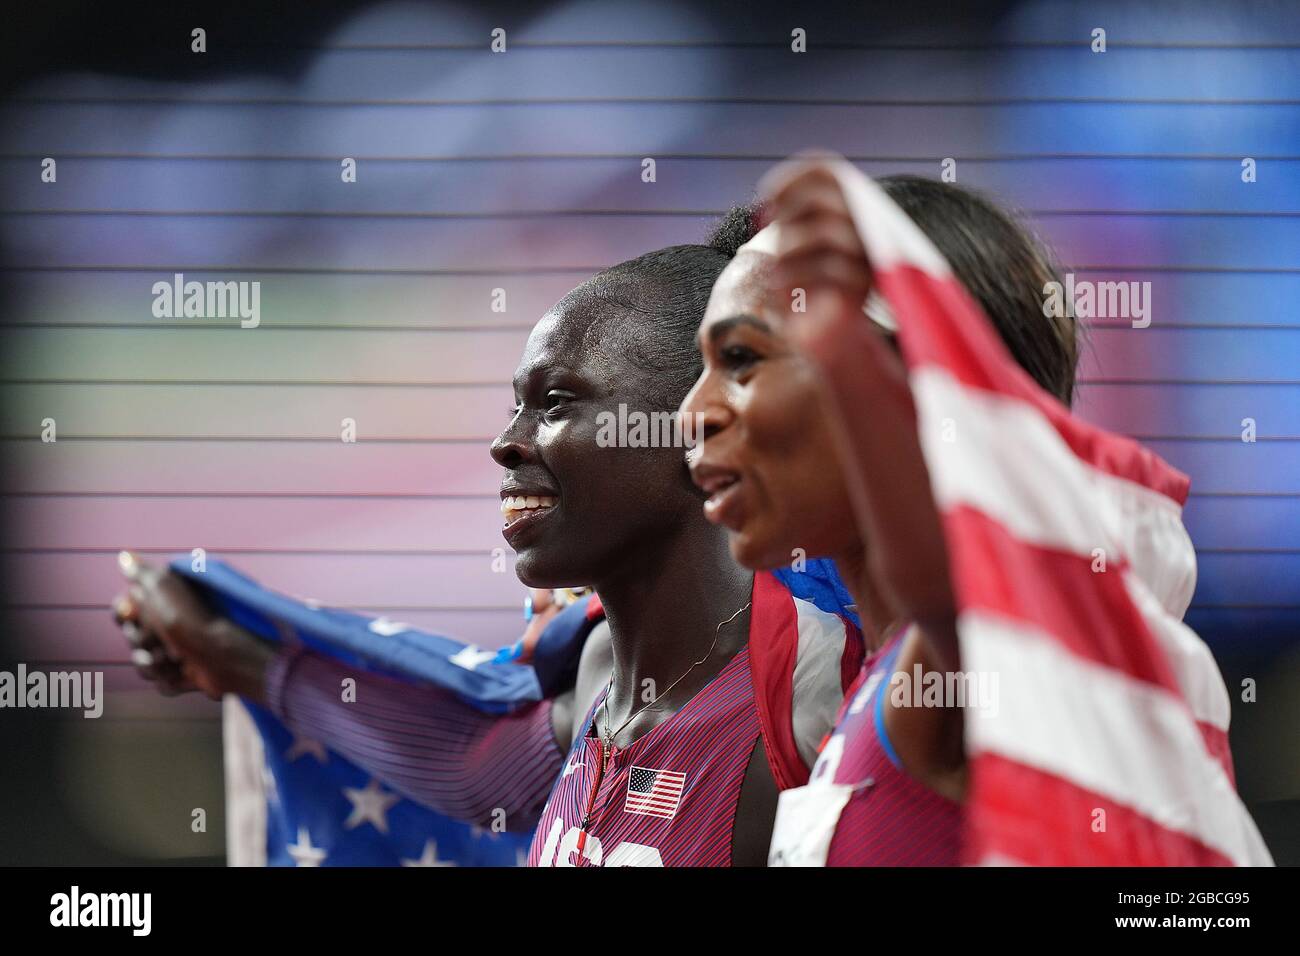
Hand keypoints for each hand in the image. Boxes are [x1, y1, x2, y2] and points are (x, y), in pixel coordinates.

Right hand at [112, 551, 274, 701]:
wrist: (224, 653)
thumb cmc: (192, 617)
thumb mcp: (164, 586)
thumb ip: (141, 572)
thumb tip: (124, 556)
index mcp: (167, 601)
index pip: (124, 608)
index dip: (124, 613)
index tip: (131, 612)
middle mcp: (171, 625)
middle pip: (132, 637)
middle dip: (143, 639)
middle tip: (163, 636)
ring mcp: (179, 651)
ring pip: (144, 664)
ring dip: (156, 663)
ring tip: (178, 657)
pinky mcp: (188, 676)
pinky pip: (162, 684)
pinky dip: (172, 680)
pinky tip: (187, 672)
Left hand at [763, 164, 876, 361]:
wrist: (823, 336)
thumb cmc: (803, 287)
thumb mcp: (791, 246)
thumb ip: (785, 218)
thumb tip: (766, 205)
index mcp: (852, 210)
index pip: (829, 172)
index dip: (795, 175)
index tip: (766, 194)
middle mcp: (867, 227)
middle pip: (826, 199)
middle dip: (789, 216)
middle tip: (773, 239)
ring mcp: (869, 255)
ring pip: (824, 232)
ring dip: (788, 250)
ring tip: (778, 273)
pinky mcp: (862, 285)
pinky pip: (825, 268)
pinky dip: (793, 276)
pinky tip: (782, 289)